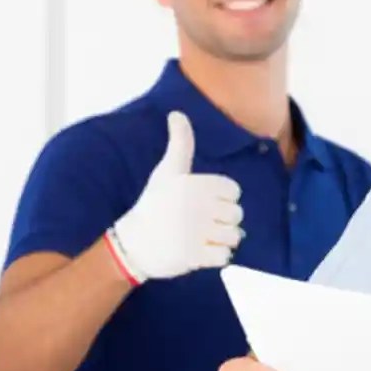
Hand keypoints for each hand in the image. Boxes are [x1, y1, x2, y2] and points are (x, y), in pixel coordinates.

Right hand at [107, 111, 242, 283]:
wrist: (133, 243)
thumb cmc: (155, 203)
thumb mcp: (167, 171)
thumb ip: (180, 143)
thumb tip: (177, 113)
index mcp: (194, 184)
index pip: (234, 192)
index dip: (222, 199)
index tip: (201, 203)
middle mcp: (196, 207)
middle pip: (236, 215)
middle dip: (223, 221)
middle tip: (200, 223)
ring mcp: (195, 233)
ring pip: (235, 236)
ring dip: (222, 239)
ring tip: (201, 237)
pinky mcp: (194, 256)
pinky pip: (226, 256)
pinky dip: (217, 256)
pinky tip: (200, 251)